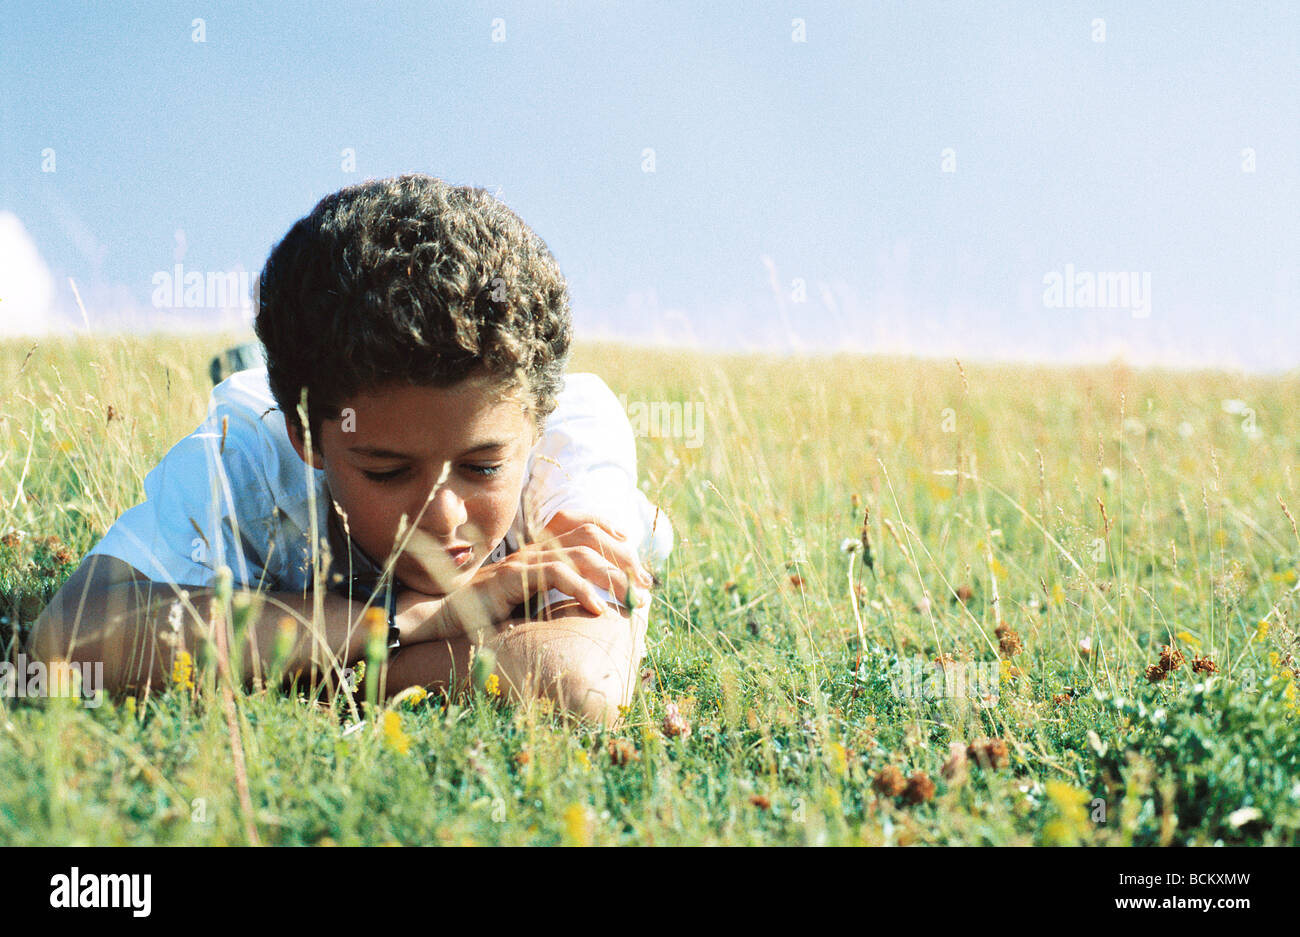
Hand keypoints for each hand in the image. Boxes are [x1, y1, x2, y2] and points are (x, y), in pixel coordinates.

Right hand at [433, 512, 652, 639]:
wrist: (437, 617)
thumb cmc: (481, 612)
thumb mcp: (525, 600)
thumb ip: (552, 593)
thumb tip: (593, 603)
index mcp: (538, 549)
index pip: (581, 522)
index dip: (612, 532)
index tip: (636, 558)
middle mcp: (533, 549)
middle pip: (591, 535)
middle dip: (625, 559)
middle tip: (646, 586)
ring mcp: (522, 561)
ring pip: (581, 555)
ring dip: (614, 577)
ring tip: (633, 599)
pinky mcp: (511, 578)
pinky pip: (555, 576)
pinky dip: (583, 591)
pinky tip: (598, 611)